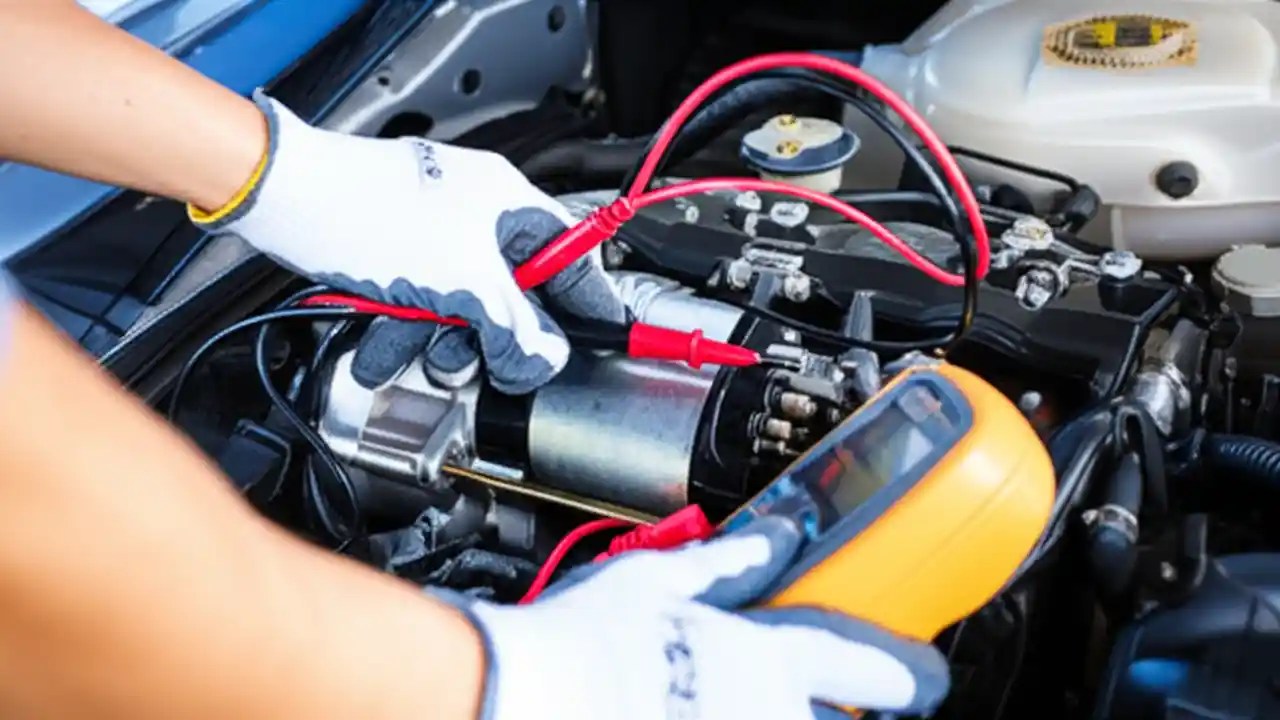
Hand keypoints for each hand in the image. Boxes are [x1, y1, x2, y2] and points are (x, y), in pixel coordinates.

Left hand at [192, 93, 626, 393]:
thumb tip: (544, 360)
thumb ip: (513, 329)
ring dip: (435, 342)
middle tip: (484, 367)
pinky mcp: (392, 250)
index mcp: (506, 204)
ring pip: (457, 305)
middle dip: (488, 338)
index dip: (587, 301)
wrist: (278, 197)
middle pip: (510, 293)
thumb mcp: (460, 283)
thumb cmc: (364, 211)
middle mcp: (474, 214)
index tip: (602, 338)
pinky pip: (416, 301)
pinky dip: (400, 331)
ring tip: (408, 358)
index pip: (571, 255)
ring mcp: (432, 232)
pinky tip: (377, 354)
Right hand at [437, 517, 949, 719]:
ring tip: (722, 699)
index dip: (909, 675)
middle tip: (805, 696)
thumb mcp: (655, 580)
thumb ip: (726, 563)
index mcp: (765, 659)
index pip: (870, 668)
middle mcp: (767, 717)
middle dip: (831, 714)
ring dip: (785, 717)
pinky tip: (685, 710)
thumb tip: (771, 539)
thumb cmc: (581, 642)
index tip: (921, 681)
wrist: (523, 700)